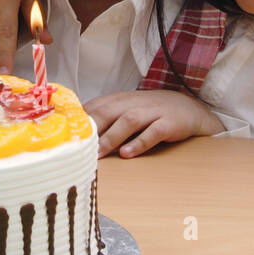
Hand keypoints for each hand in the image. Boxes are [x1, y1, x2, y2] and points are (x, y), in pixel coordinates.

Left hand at [86, 91, 222, 158]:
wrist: (190, 110)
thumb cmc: (151, 114)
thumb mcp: (126, 112)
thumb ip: (104, 120)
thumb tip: (77, 136)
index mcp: (119, 101)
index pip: (94, 107)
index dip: (78, 120)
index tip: (63, 136)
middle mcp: (133, 103)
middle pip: (107, 112)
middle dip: (91, 129)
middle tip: (76, 147)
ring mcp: (151, 112)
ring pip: (127, 121)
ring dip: (111, 137)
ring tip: (98, 154)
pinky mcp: (168, 123)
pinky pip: (153, 132)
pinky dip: (140, 142)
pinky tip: (128, 154)